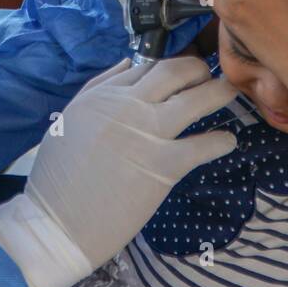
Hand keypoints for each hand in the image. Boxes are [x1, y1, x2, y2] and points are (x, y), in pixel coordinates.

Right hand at [0, 57, 236, 286]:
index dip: (169, 64)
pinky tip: (227, 141)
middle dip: (199, 68)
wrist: (58, 222)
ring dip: (219, 92)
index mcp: (105, 94)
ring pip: (198, 99)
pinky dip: (221, 141)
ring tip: (229, 93)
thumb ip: (99, 88)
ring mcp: (149, 133)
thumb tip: (129, 63)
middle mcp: (129, 106)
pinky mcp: (165, 165)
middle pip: (177, 71)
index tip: (182, 70)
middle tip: (209, 76)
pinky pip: (205, 145)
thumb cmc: (58, 177)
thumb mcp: (70, 118)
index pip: (147, 65)